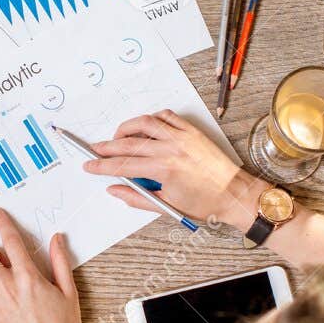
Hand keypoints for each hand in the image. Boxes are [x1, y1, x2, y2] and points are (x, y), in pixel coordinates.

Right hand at [82, 110, 266, 226]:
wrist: (234, 194)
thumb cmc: (206, 204)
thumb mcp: (167, 206)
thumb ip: (137, 197)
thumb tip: (115, 190)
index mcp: (164, 169)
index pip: (123, 165)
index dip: (102, 165)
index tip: (90, 165)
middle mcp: (172, 148)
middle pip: (129, 143)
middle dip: (107, 147)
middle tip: (94, 150)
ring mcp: (182, 136)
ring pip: (145, 123)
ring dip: (126, 128)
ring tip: (117, 138)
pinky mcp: (191, 131)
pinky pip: (166, 116)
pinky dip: (151, 119)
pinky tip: (144, 127)